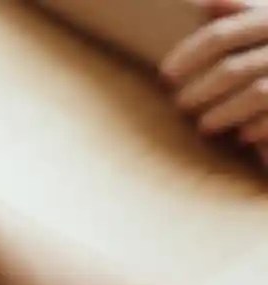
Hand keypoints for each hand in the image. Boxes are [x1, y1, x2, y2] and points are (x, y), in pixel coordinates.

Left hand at [161, 0, 267, 166]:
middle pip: (232, 70)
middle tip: (180, 105)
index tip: (164, 75)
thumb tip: (197, 3)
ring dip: (222, 114)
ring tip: (203, 126)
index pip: (220, 36)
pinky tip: (241, 136)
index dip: (187, 56)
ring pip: (254, 95)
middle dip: (200, 92)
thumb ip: (240, 5)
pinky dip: (256, 128)